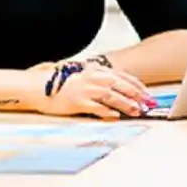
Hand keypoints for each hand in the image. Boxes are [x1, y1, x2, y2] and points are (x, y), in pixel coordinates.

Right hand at [35, 63, 153, 118]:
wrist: (39, 87)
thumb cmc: (61, 83)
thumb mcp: (84, 76)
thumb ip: (100, 80)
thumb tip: (118, 90)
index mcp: (96, 70)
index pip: (123, 77)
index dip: (137, 85)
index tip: (147, 94)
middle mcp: (93, 78)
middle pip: (121, 85)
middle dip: (136, 95)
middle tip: (147, 103)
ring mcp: (86, 89)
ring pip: (112, 96)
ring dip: (126, 104)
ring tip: (136, 111)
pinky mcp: (78, 102)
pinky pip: (97, 107)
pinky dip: (108, 112)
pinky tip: (116, 116)